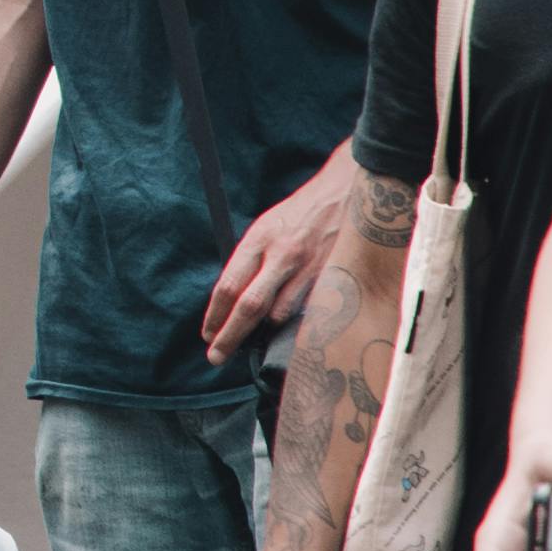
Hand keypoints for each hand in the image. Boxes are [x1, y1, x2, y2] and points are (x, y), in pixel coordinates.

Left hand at [206, 145, 354, 363]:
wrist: (344, 193)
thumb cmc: (298, 214)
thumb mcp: (266, 229)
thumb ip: (251, 262)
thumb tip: (233, 300)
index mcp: (258, 240)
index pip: (228, 286)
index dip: (215, 315)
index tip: (207, 335)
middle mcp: (280, 255)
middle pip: (248, 307)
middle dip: (229, 336)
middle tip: (216, 357)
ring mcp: (307, 268)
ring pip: (278, 314)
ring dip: (264, 332)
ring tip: (254, 340)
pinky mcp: (329, 277)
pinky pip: (305, 310)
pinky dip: (292, 322)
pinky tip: (285, 328)